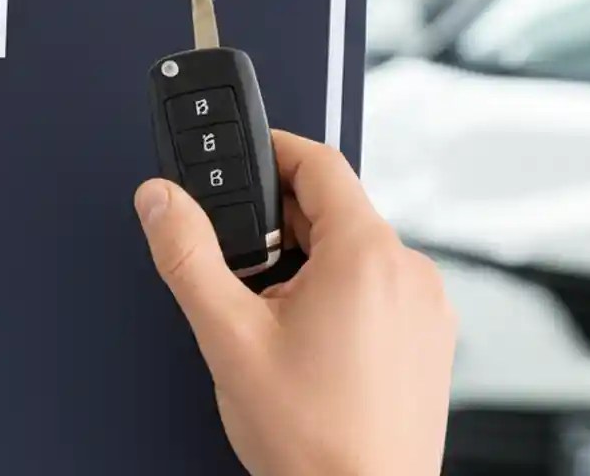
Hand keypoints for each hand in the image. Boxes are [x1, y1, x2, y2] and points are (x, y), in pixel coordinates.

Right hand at [134, 130, 456, 475]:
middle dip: (279, 224)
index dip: (272, 149)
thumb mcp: (227, 337)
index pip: (319, 162)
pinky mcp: (428, 339)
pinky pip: (378, 287)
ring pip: (354, 251)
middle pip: (334, 208)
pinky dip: (337, 293)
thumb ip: (187, 255)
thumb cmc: (313, 439)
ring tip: (269, 316)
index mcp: (367, 256)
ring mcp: (426, 308)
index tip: (241, 155)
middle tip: (241, 264)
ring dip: (306, 261)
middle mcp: (410, 273)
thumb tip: (161, 201)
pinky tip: (306, 340)